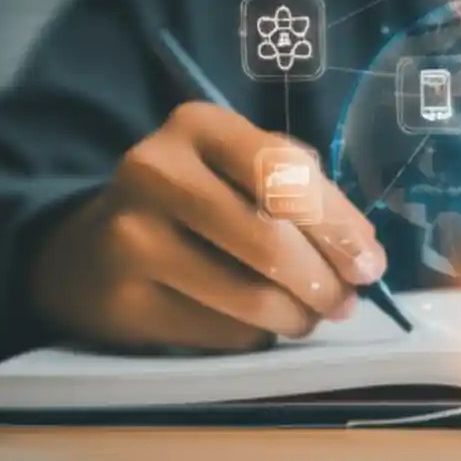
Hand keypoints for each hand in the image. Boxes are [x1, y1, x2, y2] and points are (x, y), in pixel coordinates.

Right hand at [31, 102, 385, 351]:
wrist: (90, 248)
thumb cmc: (193, 199)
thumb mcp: (240, 166)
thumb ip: (303, 190)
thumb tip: (360, 249)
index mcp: (199, 126)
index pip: (286, 175)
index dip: (338, 225)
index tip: (371, 264)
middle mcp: (156, 171)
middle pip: (269, 239)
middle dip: (324, 280)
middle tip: (347, 302)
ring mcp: (130, 238)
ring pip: (248, 295)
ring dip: (297, 316)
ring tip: (312, 317)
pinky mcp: (121, 302)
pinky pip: (219, 331)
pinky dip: (255, 335)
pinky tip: (259, 325)